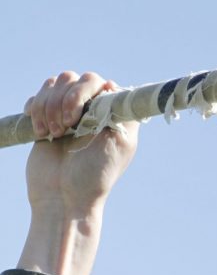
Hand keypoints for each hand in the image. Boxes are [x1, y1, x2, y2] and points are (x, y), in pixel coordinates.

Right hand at [24, 70, 138, 213]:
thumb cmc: (94, 174)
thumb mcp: (120, 144)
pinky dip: (36, 110)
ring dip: (49, 107)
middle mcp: (88, 109)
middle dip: (66, 100)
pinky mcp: (44, 119)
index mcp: (109, 113)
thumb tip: (112, 84)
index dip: (85, 93)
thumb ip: (122, 112)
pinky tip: (42, 132)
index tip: (82, 117)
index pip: (98, 82)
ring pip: (54, 84)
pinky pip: (36, 97)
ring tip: (54, 134)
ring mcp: (66, 112)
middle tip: (66, 128)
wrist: (62, 196)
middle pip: (74, 78)